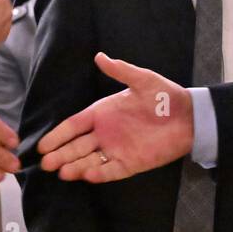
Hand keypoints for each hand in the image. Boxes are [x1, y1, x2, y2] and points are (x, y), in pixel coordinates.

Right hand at [39, 53, 193, 182]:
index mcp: (102, 113)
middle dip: (60, 155)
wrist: (189, 117)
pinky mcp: (131, 163)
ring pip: (89, 161)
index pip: (73, 126)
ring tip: (62, 172)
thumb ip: (120, 71)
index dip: (58, 136)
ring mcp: (116, 149)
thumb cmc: (165, 96)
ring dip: (75, 166)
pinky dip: (99, 174)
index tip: (42, 146)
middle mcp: (105, 133)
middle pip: (76, 146)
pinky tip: (87, 175)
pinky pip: (111, 171)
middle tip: (45, 164)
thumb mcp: (142, 80)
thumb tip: (99, 56)